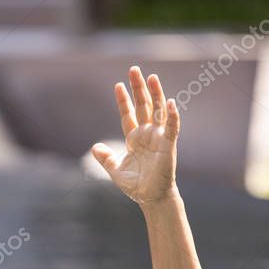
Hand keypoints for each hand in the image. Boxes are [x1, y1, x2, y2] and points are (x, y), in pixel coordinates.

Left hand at [91, 66, 179, 205]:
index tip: (117, 85)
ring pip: (157, 110)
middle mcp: (147, 134)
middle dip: (138, 88)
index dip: (123, 100)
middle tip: (134, 69)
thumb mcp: (115, 171)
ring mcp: (159, 137)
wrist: (150, 198)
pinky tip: (171, 102)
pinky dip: (173, 115)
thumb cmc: (136, 185)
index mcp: (134, 138)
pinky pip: (172, 127)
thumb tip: (95, 147)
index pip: (128, 114)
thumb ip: (105, 158)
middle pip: (143, 106)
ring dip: (156, 94)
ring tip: (151, 77)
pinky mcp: (168, 144)